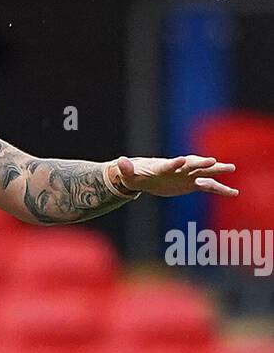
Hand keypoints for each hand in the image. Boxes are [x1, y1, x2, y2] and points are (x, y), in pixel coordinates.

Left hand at [114, 154, 237, 197]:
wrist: (146, 178)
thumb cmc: (137, 176)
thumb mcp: (130, 176)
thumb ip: (126, 169)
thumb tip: (119, 161)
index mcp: (164, 167)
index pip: (170, 164)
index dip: (176, 163)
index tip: (183, 159)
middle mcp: (179, 169)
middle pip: (192, 165)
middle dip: (201, 163)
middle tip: (213, 161)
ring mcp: (188, 176)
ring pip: (205, 172)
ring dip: (217, 170)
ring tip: (232, 168)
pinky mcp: (193, 184)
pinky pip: (209, 187)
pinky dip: (221, 189)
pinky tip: (233, 193)